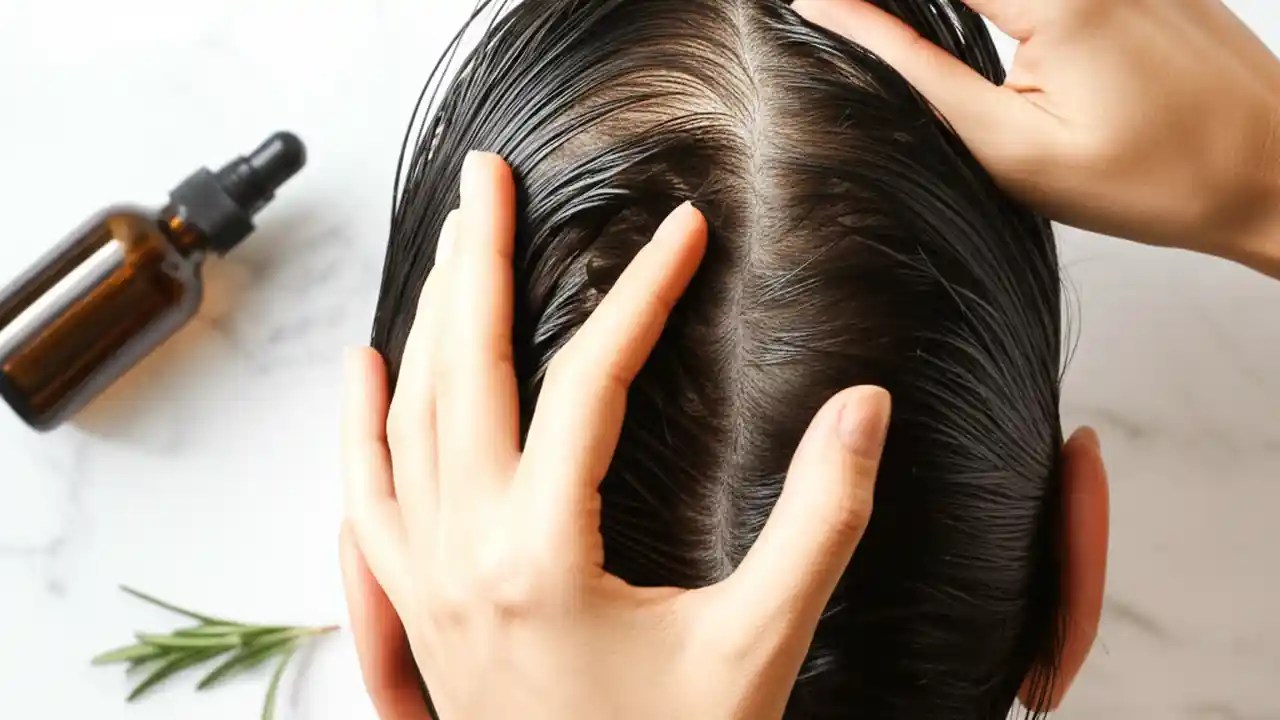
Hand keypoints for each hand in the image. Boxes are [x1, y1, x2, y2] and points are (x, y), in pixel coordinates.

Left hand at [338, 152, 893, 718]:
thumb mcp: (757, 648)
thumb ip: (818, 520)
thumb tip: (864, 406)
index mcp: (544, 553)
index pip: (592, 382)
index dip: (644, 293)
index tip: (685, 229)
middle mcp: (463, 553)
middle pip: (463, 368)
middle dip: (481, 259)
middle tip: (491, 177)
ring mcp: (422, 579)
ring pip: (407, 416)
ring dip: (427, 318)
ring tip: (450, 241)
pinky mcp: (413, 605)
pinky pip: (363, 493)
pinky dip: (358, 422)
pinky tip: (361, 366)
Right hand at [794, 0, 1279, 277]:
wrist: (1276, 174)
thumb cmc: (1154, 179)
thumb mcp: (1011, 145)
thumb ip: (914, 69)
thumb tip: (831, 9)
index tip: (809, 7)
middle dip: (908, 10)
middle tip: (919, 72)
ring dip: (962, 10)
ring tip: (969, 74)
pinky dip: (1003, 6)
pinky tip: (1016, 53)